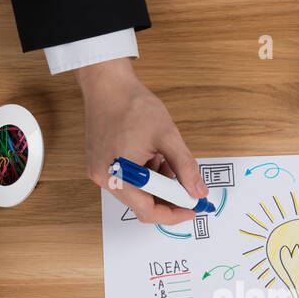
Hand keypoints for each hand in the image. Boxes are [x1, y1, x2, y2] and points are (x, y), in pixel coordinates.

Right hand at [75, 58, 207, 223]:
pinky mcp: (100, 163)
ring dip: (156, 184)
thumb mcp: (167, 137)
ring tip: (164, 158)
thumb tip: (199, 192)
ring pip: (136, 192)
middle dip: (167, 196)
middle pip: (141, 204)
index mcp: (118, 175)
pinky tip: (151, 154)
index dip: (174, 214)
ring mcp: (99, 171)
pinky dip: (144, 175)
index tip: (192, 208)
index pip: (148, 211)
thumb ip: (185, 168)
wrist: (107, 83)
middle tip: (185, 185)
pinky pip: (127, 180)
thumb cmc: (133, 105)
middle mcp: (104, 178)